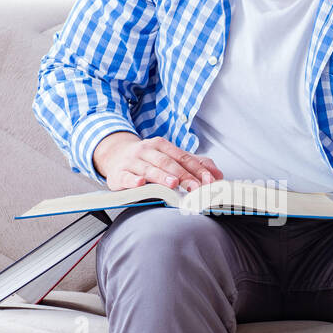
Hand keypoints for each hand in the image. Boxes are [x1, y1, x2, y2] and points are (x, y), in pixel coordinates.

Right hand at [93, 132, 223, 192]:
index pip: (183, 157)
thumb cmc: (147, 159)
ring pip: (149, 169)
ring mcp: (132, 161)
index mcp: (162, 145)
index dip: (197, 169)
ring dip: (161, 177)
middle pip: (168, 163)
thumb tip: (218, 175)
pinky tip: (139, 184)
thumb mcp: (169, 157)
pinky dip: (133, 180)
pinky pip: (127, 177)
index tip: (209, 181)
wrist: (115, 155)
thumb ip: (193, 165)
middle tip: (196, 188)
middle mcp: (147, 150)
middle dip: (183, 176)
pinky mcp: (119, 173)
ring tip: (173, 184)